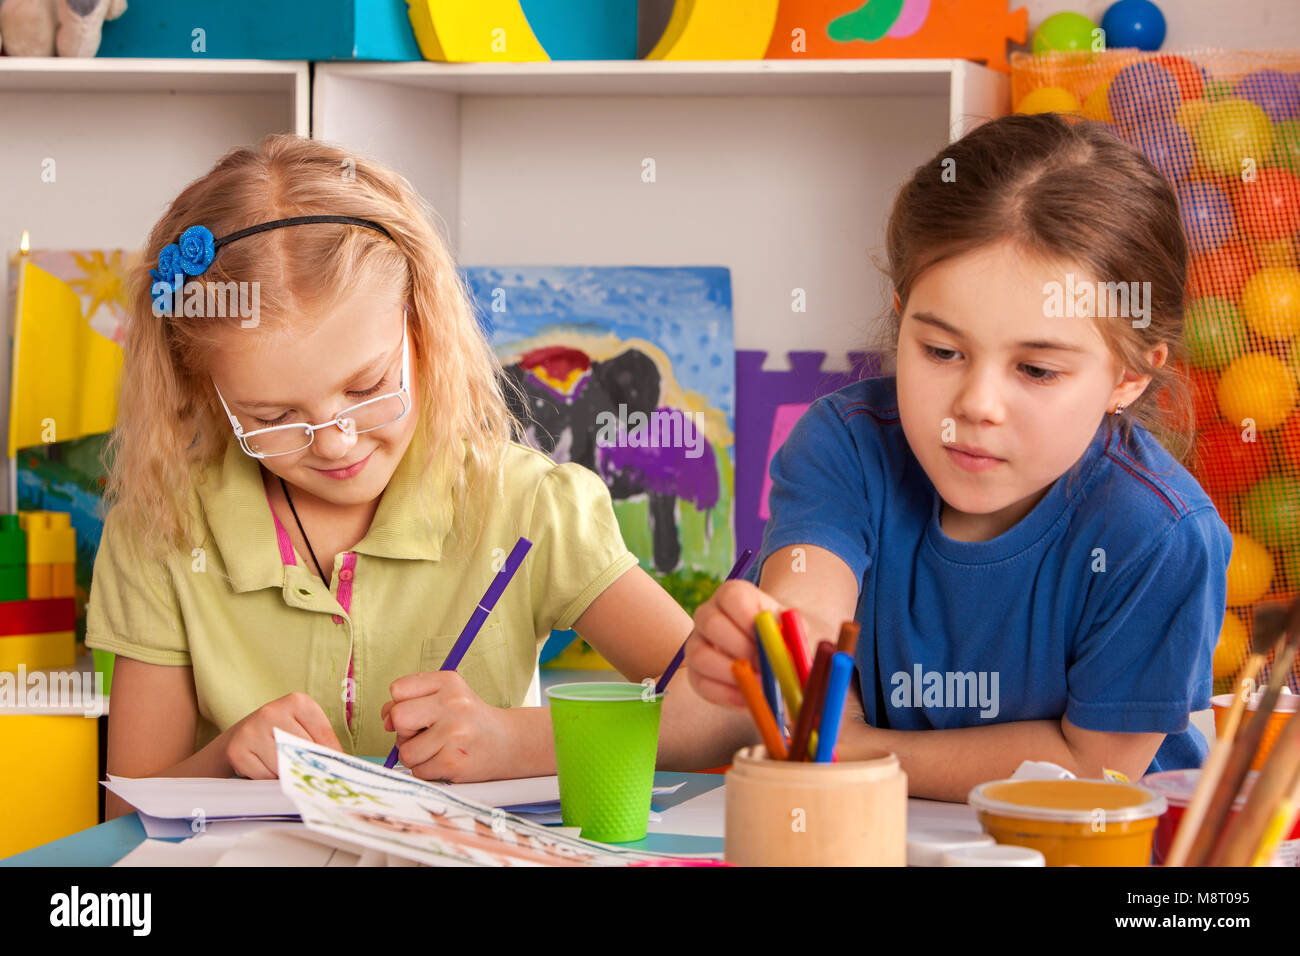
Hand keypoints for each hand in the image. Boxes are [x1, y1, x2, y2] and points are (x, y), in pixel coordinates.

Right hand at [224, 692, 341, 778]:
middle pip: (303, 751)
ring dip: (288, 774)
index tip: (335, 767)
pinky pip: (263, 777)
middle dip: (309, 765)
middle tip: (311, 773)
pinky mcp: (237, 751)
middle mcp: (271, 712)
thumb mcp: (304, 726)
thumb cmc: (282, 730)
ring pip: (283, 766)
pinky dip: (269, 779)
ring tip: (286, 767)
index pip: (322, 734)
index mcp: (296, 702)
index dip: (331, 755)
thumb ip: (321, 741)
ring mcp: (252, 731)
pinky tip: (267, 768)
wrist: (243, 734)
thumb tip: (340, 763)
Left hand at [380, 671, 514, 782]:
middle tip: (424, 733)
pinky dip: (427, 770)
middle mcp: (453, 703)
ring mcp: (455, 733)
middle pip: (398, 717)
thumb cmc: (468, 720)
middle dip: (404, 731)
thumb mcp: (445, 697)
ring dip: (415, 755)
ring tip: (437, 749)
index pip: (398, 689)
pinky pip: (419, 771)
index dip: (399, 705)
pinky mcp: (454, 762)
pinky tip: (446, 760)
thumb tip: (385, 721)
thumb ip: (411, 701)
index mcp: (448, 682)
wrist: (508, 743)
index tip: (414, 713)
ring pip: (406, 751)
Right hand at [684, 579, 785, 709]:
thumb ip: (791, 636)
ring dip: (733, 673)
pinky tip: (750, 697)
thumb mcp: (789, 629)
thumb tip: (791, 651)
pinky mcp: (694, 672)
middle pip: (712, 624)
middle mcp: (707, 614)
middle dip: (742, 649)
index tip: (769, 641)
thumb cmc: (778, 635)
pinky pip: (702, 684)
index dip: (750, 620)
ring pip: (700, 656)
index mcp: (732, 595)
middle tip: (766, 667)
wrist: (766, 653)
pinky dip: (728, 695)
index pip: (732, 597)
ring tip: (760, 684)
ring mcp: (696, 643)